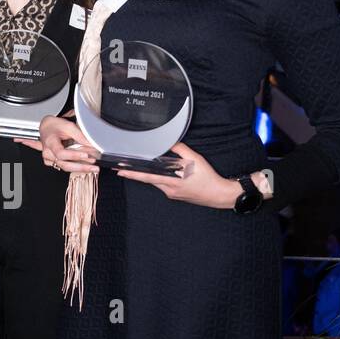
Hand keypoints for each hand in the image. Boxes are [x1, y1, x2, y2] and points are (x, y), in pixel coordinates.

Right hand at [38, 114, 99, 175]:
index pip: (61, 153)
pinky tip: (87, 164)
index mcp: (50, 142)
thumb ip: (80, 136)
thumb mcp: (69, 126)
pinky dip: (77, 165)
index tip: (86, 155)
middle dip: (82, 167)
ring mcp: (50, 160)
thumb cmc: (55, 126)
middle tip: (95, 167)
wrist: (47, 128)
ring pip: (67, 167)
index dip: (74, 155)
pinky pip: (66, 167)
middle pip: (64, 165)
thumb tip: (92, 145)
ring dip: (81, 167)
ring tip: (93, 165)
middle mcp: (48, 153)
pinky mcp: (53, 163)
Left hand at [116, 142, 239, 207]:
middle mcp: (169, 190)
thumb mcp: (196, 160)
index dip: (133, 173)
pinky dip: (161, 178)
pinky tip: (164, 173)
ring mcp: (172, 194)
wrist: (218, 195)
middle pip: (149, 180)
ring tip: (142, 167)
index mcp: (172, 181)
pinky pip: (164, 185)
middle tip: (123, 168)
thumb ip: (181, 150)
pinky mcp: (176, 195)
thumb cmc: (209, 179)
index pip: (147, 176)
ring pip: (156, 182)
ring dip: (150, 175)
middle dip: (136, 173)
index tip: (121, 171)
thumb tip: (171, 143)